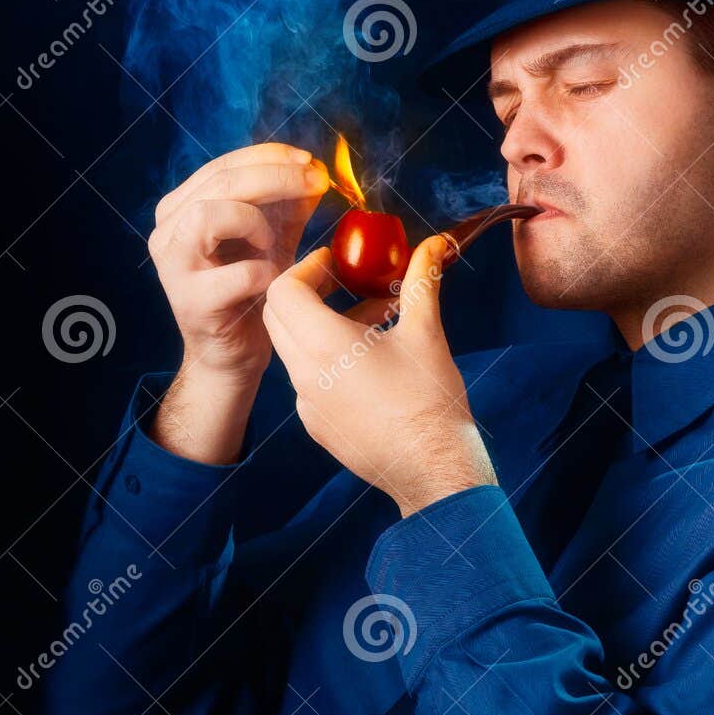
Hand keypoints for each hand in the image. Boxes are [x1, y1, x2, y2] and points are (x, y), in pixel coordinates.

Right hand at [148, 142, 330, 381]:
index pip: (222, 166)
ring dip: (255, 221)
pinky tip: (275, 280)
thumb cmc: (249, 294)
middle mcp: (167, 230)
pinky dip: (267, 272)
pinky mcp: (193, 302)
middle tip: (316, 181)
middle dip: (275, 177)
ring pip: (210, 215)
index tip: (309, 160)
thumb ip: (287, 206)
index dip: (268, 157)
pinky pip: (239, 273)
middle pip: (220, 184)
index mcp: (180, 208)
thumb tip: (316, 170)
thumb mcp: (271, 240)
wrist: (231, 357)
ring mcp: (174, 266)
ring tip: (273, 242)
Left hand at [262, 233, 496, 515]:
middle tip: (341, 282)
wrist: (433, 469)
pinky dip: (326, 361)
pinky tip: (367, 364)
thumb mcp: (426, 333)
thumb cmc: (429, 401)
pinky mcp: (317, 426)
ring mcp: (307, 404)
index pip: (282, 291)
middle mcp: (304, 374)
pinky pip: (307, 381)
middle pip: (278, 317)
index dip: (305, 268)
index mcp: (324, 345)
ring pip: (293, 349)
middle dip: (304, 293)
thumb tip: (435, 244)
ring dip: (319, 326)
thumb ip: (422, 281)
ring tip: (368, 322)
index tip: (335, 263)